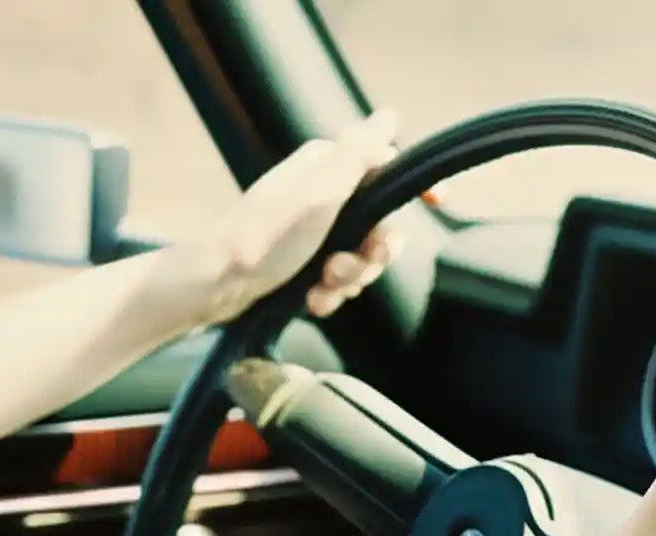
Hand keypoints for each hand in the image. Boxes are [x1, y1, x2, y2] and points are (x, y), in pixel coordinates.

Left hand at [190, 110, 403, 323]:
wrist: (217, 285)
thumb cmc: (268, 235)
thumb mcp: (322, 190)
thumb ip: (360, 153)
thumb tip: (390, 114)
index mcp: (328, 168)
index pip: (388, 170)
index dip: (415, 188)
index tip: (438, 203)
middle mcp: (322, 195)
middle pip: (382, 226)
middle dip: (371, 256)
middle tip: (348, 266)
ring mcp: (313, 232)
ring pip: (362, 259)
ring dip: (349, 279)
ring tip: (321, 286)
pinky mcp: (303, 264)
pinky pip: (338, 282)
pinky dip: (329, 295)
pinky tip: (312, 302)